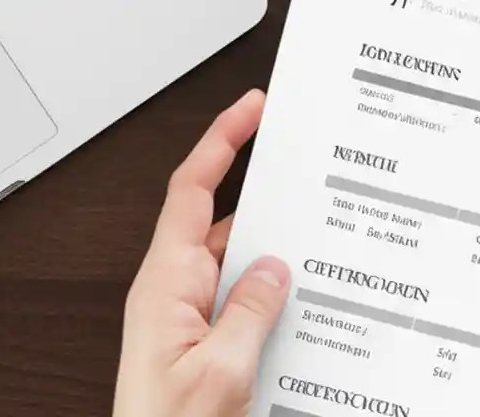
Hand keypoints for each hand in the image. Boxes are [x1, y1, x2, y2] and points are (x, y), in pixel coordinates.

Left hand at [113, 90, 289, 416]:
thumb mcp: (221, 371)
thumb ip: (251, 312)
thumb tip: (274, 266)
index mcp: (164, 286)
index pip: (190, 191)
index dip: (221, 142)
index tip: (250, 108)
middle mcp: (172, 293)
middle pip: (219, 220)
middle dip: (262, 195)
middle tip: (304, 169)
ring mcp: (187, 317)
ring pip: (236, 262)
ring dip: (272, 253)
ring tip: (315, 245)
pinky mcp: (202, 342)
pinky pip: (239, 299)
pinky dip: (270, 292)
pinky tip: (299, 300)